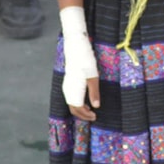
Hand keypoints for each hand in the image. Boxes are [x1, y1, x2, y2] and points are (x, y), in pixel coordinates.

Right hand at [60, 5, 99, 120]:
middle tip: (93, 116)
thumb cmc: (85, 61)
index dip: (85, 115)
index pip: (77, 109)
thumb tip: (96, 106)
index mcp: (73, 91)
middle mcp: (68, 90)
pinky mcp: (68, 80)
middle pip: (72, 108)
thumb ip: (94, 92)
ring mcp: (67, 85)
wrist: (75, 46)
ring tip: (90, 109)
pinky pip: (70, 96)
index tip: (95, 116)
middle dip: (82, 114)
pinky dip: (77, 101)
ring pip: (71, 102)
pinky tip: (85, 98)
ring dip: (79, 108)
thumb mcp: (93, 76)